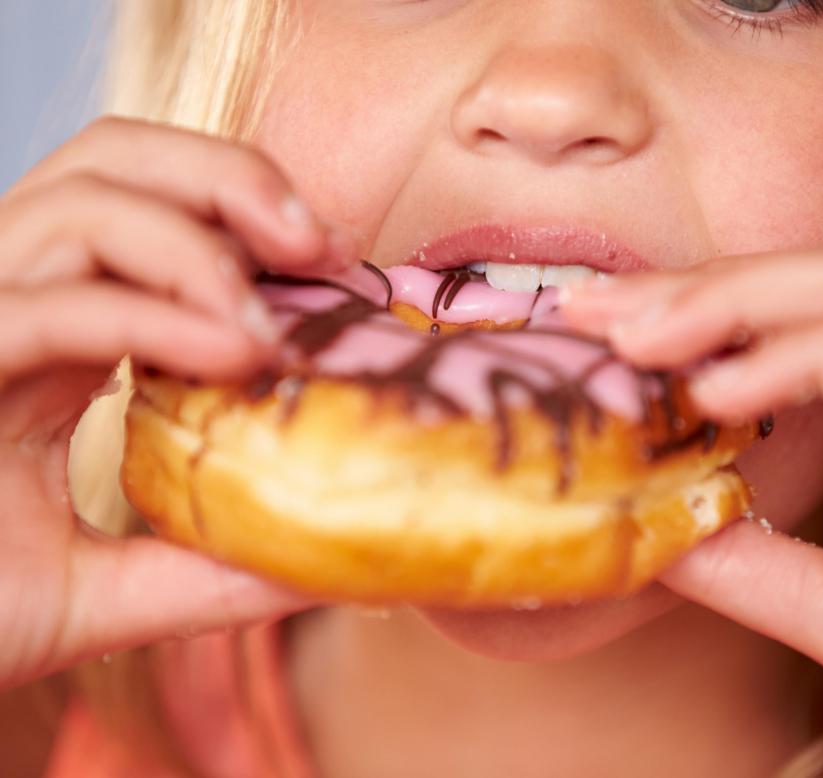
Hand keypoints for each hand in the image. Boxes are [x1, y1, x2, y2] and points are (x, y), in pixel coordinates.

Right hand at [0, 117, 355, 690]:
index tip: (340, 262)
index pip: (149, 209)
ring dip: (199, 249)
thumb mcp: (105, 591)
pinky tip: (230, 355)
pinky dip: (149, 319)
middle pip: (111, 161)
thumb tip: (320, 565)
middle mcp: (10, 302)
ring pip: (77, 206)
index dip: (247, 212)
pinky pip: (45, 311)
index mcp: (56, 329)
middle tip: (323, 244)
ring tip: (273, 330)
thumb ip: (205, 570)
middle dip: (229, 179)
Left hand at [562, 243, 822, 776]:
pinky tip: (717, 389)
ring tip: (640, 338)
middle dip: (706, 286)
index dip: (709, 309)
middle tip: (598, 307)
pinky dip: (807, 352)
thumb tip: (656, 529)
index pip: (814, 315)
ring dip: (739, 301)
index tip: (610, 326)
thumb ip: (757, 561)